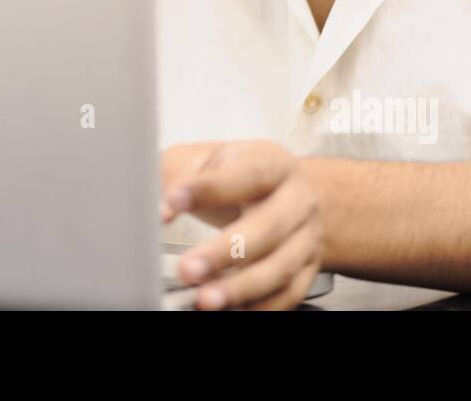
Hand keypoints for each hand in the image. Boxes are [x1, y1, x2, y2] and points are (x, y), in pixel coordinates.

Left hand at [160, 140, 323, 309]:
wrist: (291, 191)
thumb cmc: (245, 176)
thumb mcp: (215, 160)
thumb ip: (186, 177)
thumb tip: (162, 207)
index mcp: (273, 164)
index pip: (246, 173)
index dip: (209, 189)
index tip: (171, 203)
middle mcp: (297, 200)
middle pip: (268, 226)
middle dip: (225, 251)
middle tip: (187, 268)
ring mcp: (307, 236)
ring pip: (281, 266)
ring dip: (241, 288)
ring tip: (205, 299)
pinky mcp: (308, 268)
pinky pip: (289, 294)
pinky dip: (261, 306)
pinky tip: (231, 309)